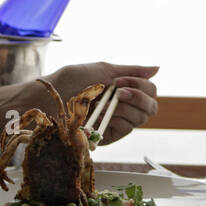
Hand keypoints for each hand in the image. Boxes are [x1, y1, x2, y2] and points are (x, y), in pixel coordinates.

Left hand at [41, 62, 158, 145]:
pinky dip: (118, 117)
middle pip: (151, 105)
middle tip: (118, 92)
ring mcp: (116, 121)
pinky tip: (102, 114)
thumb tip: (157, 69)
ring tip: (105, 103)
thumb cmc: (70, 81)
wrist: (48, 98)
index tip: (120, 81)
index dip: (141, 85)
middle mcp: (122, 106)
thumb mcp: (102, 70)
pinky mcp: (109, 136)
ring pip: (142, 116)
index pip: (149, 89)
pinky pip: (128, 127)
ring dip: (126, 106)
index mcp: (122, 89)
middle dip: (139, 96)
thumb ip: (131, 71)